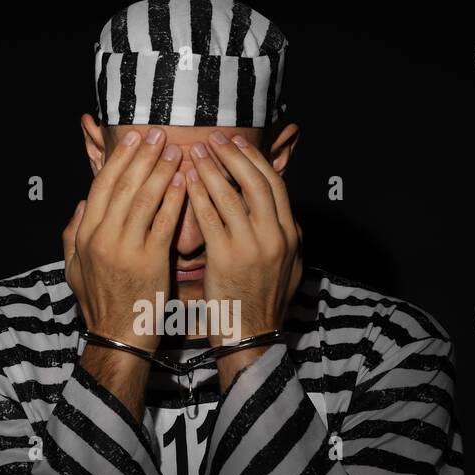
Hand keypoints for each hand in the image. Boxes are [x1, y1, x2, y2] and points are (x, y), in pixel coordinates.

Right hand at [62, 128, 187, 351]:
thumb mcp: (73, 270)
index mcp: (85, 236)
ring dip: (162, 171)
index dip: (118, 160)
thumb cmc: (100, 304)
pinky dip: (175, 199)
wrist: (118, 339)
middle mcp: (103, 238)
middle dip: (143, 156)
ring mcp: (126, 249)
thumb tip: (81, 204)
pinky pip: (164, 222)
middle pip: (124, 186)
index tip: (133, 140)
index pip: (101, 186)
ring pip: (145, 198)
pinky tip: (186, 182)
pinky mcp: (150, 262)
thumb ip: (72, 235)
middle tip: (159, 134)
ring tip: (175, 150)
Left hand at [182, 131, 302, 347]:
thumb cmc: (263, 303)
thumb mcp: (289, 267)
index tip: (237, 144)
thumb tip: (285, 214)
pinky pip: (209, 217)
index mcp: (290, 234)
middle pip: (255, 181)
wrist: (251, 336)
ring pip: (230, 195)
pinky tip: (183, 183)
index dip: (255, 160)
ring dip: (210, 170)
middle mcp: (275, 235)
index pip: (275, 184)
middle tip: (212, 138)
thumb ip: (287, 238)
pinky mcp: (226, 258)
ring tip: (193, 153)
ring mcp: (252, 246)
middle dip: (232, 156)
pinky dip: (196, 196)